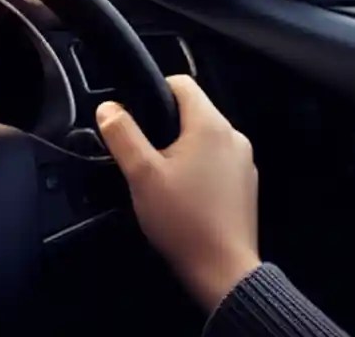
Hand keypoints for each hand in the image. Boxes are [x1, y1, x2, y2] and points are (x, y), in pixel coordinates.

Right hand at [96, 75, 259, 311]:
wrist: (222, 271)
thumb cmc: (183, 221)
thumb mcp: (142, 175)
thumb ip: (122, 135)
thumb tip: (108, 107)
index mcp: (210, 125)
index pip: (182, 83)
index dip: (154, 92)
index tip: (137, 118)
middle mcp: (234, 136)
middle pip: (193, 110)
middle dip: (166, 126)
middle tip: (145, 155)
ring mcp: (244, 161)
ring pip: (205, 137)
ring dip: (183, 148)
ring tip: (163, 178)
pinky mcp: (246, 184)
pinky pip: (218, 160)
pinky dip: (200, 168)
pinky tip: (185, 195)